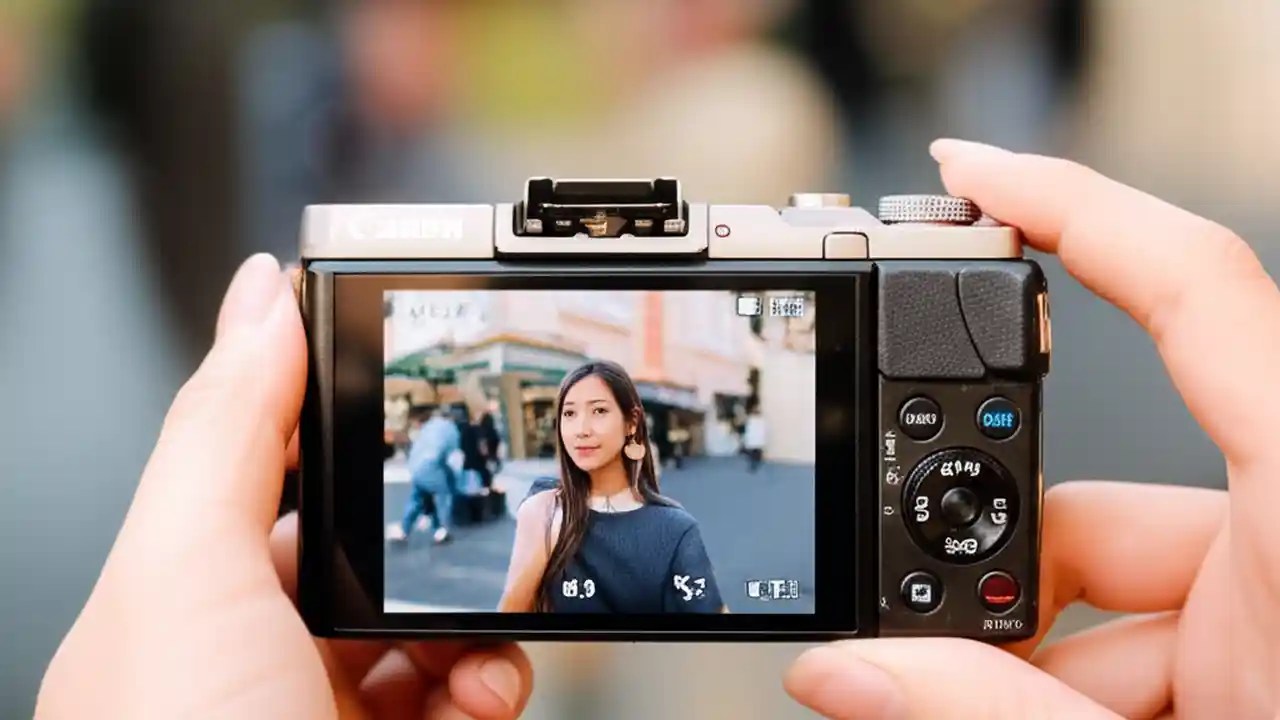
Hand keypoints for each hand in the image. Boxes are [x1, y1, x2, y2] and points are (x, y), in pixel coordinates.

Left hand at [36, 255, 533, 718]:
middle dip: (432, 536)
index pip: (271, 478)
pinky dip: (496, 682)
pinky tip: (488, 686)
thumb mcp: (185, 574)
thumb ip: (225, 432)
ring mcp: (324, 710)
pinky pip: (468, 696)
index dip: (338, 424)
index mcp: (187, 599)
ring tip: (489, 630)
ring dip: (482, 618)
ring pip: (432, 630)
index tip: (406, 381)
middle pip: (368, 554)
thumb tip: (263, 296)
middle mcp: (253, 657)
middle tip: (465, 521)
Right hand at [785, 140, 1279, 718]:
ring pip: (1098, 598)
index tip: (970, 173)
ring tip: (950, 710)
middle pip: (1097, 499)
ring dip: (1012, 660)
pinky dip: (1049, 691)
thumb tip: (844, 674)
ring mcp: (1271, 611)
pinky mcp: (1248, 663)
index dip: (1080, 207)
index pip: (1202, 294)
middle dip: (987, 565)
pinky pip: (1125, 646)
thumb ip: (989, 713)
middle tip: (907, 634)